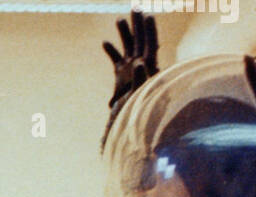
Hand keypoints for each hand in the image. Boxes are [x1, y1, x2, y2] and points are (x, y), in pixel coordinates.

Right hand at [100, 10, 158, 147]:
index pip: (151, 44)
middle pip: (140, 41)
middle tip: (135, 7)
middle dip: (137, 24)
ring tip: (118, 19)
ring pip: (127, 47)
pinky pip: (116, 61)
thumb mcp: (139, 95)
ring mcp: (130, 70)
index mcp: (148, 69)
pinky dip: (111, 52)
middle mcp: (141, 66)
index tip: (148, 15)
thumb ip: (140, 78)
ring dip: (123, 34)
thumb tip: (140, 62)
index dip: (150, 30)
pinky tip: (105, 43)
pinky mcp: (120, 77)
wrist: (127, 126)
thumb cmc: (136, 113)